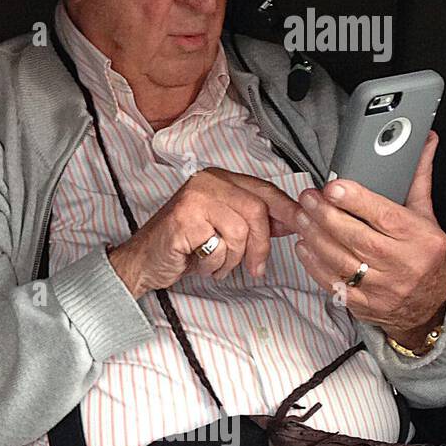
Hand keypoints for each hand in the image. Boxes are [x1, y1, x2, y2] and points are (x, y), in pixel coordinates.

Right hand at [108, 167, 300, 296]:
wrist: (142, 261)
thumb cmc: (182, 246)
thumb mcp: (223, 228)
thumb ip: (253, 220)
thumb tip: (291, 220)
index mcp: (218, 179)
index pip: (264, 190)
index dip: (287, 210)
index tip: (303, 226)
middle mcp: (206, 182)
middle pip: (256, 210)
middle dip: (261, 245)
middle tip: (256, 267)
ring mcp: (193, 199)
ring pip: (239, 232)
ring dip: (232, 259)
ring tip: (216, 264)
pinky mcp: (183, 220)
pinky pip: (218, 247)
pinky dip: (213, 264)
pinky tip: (199, 263)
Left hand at [293, 132, 445, 340]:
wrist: (429, 306)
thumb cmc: (424, 255)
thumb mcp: (426, 217)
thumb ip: (417, 180)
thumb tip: (425, 141)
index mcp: (420, 239)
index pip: (385, 216)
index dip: (356, 200)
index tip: (333, 186)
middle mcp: (402, 264)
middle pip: (357, 237)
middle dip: (326, 215)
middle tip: (308, 199)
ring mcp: (382, 287)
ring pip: (340, 259)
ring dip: (315, 236)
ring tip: (301, 217)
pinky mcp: (364, 304)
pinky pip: (332, 282)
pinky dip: (314, 263)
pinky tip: (304, 245)